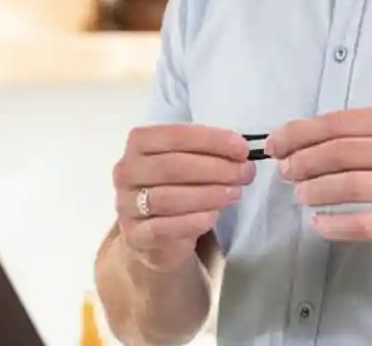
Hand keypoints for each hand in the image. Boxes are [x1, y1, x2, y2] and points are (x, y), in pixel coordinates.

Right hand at [113, 124, 254, 271]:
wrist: (153, 234)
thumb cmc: (176, 186)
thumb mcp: (188, 162)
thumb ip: (209, 152)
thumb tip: (243, 151)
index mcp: (140, 143)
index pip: (174, 135)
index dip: (211, 140)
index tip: (243, 149)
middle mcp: (127, 170)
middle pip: (172, 166)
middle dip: (215, 168)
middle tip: (245, 173)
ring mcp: (126, 204)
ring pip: (167, 198)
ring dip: (208, 195)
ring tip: (235, 194)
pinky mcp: (135, 235)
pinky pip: (163, 228)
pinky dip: (192, 221)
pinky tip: (213, 216)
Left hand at [266, 107, 371, 261]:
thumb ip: (357, 137)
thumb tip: (297, 139)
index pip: (341, 122)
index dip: (302, 131)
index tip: (276, 143)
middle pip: (343, 151)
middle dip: (305, 160)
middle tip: (286, 171)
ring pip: (352, 184)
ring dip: (317, 189)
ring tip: (299, 195)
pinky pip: (365, 223)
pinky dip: (335, 224)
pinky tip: (318, 224)